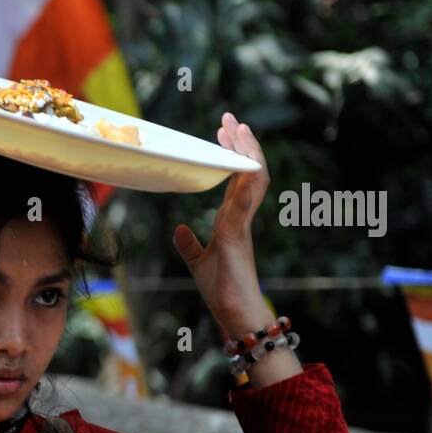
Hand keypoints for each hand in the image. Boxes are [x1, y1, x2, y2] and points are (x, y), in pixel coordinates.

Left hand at [173, 112, 273, 333]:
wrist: (235, 313)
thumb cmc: (222, 291)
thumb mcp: (198, 262)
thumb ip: (190, 244)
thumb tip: (179, 229)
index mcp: (231, 221)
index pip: (233, 181)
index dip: (230, 156)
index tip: (223, 134)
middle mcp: (240, 218)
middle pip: (245, 172)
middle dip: (240, 144)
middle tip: (231, 119)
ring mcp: (241, 225)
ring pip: (251, 180)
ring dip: (246, 154)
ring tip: (239, 129)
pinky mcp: (236, 237)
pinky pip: (244, 204)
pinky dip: (245, 183)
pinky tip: (244, 165)